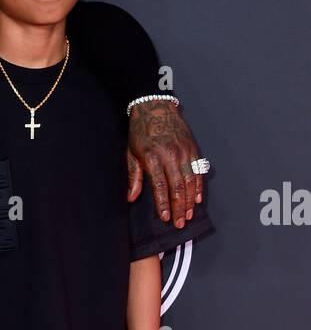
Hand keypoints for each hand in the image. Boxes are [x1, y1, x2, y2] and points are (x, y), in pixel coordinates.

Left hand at [126, 101, 203, 228]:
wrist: (155, 106)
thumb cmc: (140, 131)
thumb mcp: (131, 152)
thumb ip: (133, 176)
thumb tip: (132, 197)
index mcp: (152, 157)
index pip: (160, 186)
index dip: (163, 204)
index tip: (166, 218)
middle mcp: (170, 155)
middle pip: (178, 187)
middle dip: (179, 208)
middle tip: (180, 223)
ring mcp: (184, 151)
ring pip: (190, 181)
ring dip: (191, 200)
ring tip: (189, 215)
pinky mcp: (192, 148)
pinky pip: (198, 170)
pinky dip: (199, 186)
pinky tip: (198, 198)